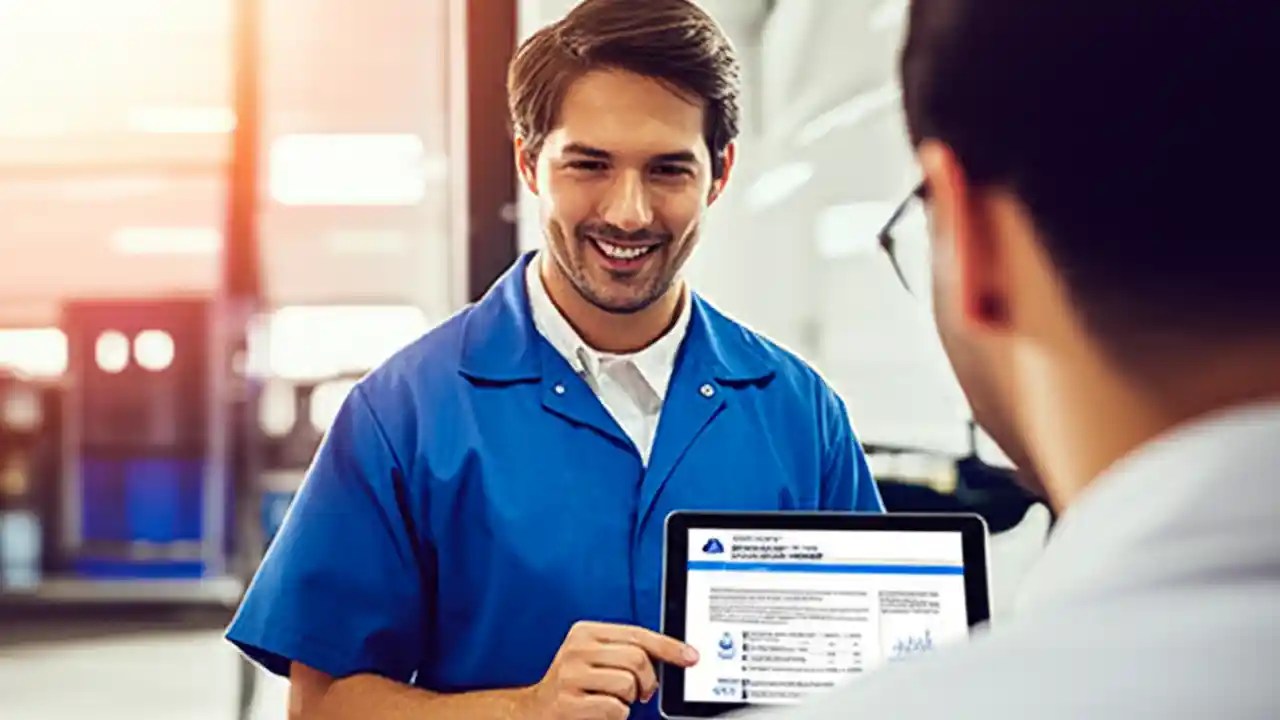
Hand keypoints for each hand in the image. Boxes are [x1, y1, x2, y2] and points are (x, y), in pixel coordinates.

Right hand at [521, 621, 699, 719]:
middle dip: (648, 680)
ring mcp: (570, 676)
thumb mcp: (594, 658)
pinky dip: (617, 715)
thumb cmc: (573, 685)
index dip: (669, 647)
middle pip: (637, 659)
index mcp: (586, 632)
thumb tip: (671, 656)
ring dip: (629, 699)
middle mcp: (577, 649)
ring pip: (628, 684)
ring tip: (613, 700)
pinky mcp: (568, 703)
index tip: (690, 657)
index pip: (637, 634)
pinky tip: (601, 711)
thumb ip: (625, 651)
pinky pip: (615, 708)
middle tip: (642, 691)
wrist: (535, 711)